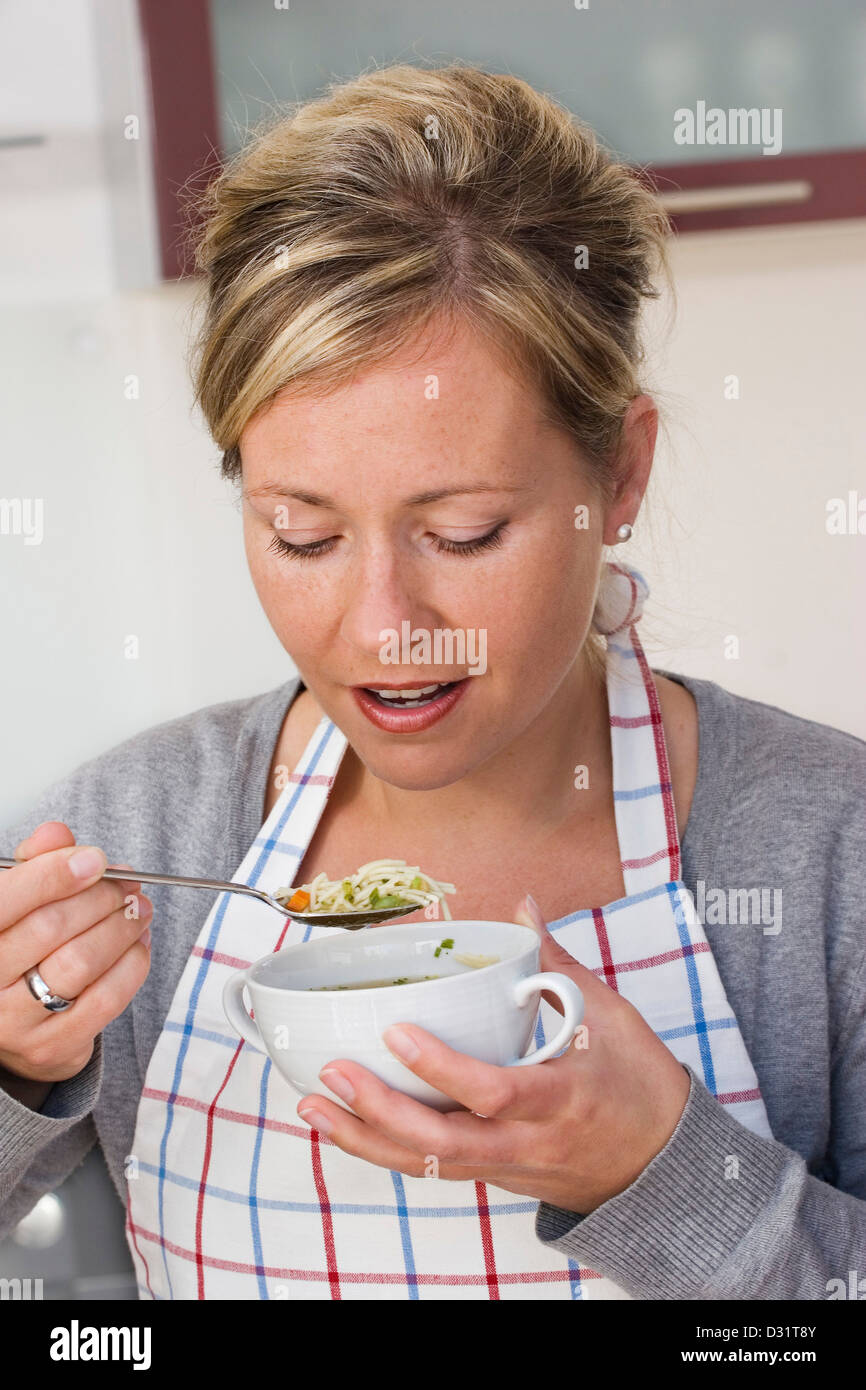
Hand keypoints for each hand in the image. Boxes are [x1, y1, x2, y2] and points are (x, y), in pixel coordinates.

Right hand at [0, 821, 152, 1083]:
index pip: (6, 900)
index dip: (54, 875)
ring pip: (80, 963)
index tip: (95, 860)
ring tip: (138, 907)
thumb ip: (34, 863)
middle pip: (50, 928)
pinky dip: (133, 963)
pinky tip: (138, 942)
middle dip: (100, 897)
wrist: (12, 1022)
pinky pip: (106, 998)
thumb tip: (57, 833)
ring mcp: (14, 1022)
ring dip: (121, 927)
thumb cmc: (15, 948)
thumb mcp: (14, 899)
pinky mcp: (51, 1046)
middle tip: (127, 882)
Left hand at [296, 893, 690, 1214]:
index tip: (397, 1033)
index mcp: (562, 1096)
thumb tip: (523, 905)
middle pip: (444, 1144)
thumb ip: (557, 961)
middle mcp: (530, 1141)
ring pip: (427, 1167)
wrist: (662, 1165)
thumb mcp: (610, 1015)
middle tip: (332, 1073)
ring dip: (366, 1138)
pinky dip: (385, 1150)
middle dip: (381, 1112)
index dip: (442, 1069)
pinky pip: (431, 1170)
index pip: (495, 1092)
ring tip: (313, 1106)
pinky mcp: (494, 1178)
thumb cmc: (639, 1083)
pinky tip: (344, 1126)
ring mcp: (508, 1168)